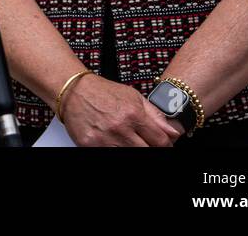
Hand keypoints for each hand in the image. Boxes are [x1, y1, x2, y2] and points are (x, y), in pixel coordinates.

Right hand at [60, 74, 183, 146]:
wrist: (73, 90)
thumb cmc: (103, 92)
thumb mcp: (133, 96)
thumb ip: (156, 115)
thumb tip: (174, 132)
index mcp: (133, 114)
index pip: (161, 141)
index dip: (165, 145)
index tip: (163, 145)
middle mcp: (120, 127)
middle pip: (148, 152)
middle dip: (150, 148)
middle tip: (145, 142)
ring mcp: (105, 139)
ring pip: (130, 155)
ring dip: (132, 149)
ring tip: (127, 139)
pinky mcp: (91, 145)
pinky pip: (110, 154)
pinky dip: (115, 149)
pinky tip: (114, 142)